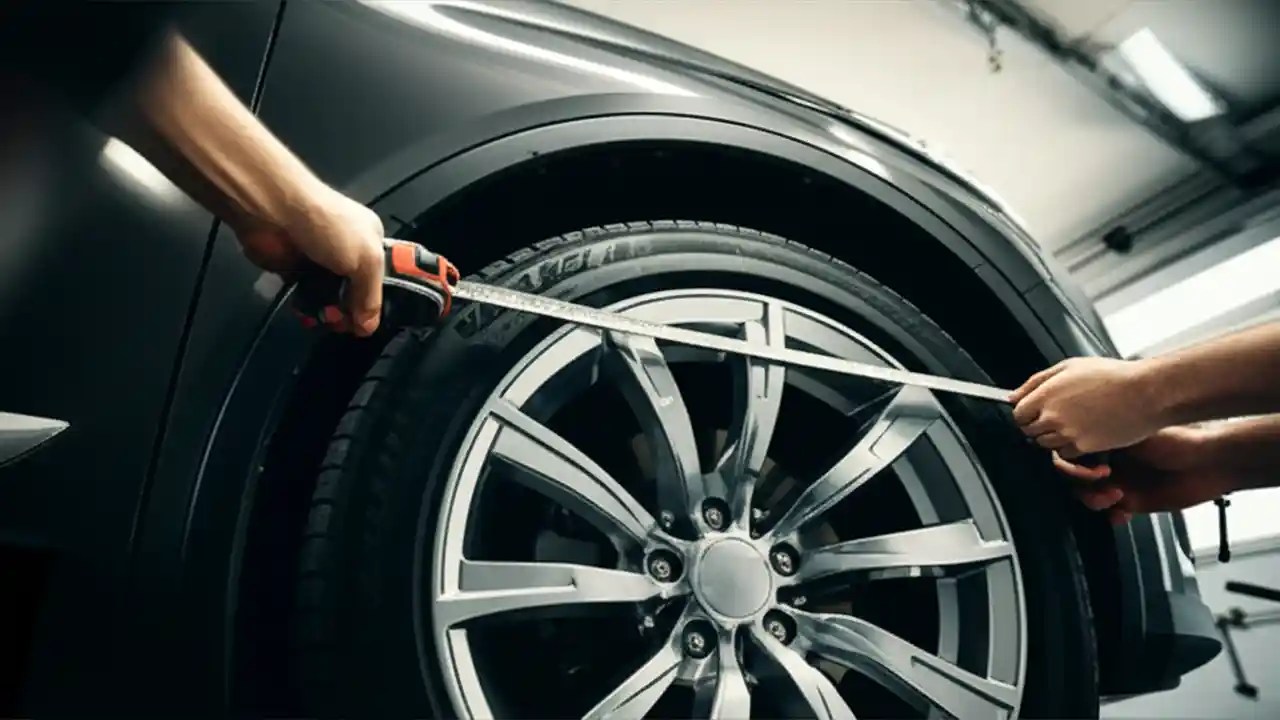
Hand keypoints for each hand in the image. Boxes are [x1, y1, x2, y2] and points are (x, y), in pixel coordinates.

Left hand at [234, 185, 385, 335]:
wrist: (275, 211)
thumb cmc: (329, 228)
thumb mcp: (366, 260)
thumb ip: (370, 297)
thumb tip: (367, 328)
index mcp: (371, 241)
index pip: (382, 279)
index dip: (380, 302)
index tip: (372, 324)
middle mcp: (347, 251)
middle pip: (356, 291)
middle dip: (352, 312)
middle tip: (346, 327)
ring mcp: (319, 261)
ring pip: (330, 297)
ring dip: (328, 313)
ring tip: (326, 322)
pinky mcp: (294, 270)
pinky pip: (305, 297)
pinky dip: (306, 309)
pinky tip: (308, 317)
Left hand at [1010, 357, 1166, 457]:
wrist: (1145, 392)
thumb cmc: (1112, 376)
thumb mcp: (1069, 367)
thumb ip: (1036, 382)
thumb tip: (1013, 396)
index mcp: (1046, 393)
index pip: (1018, 414)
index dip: (1025, 413)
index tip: (1035, 411)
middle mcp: (1052, 415)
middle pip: (1029, 431)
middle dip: (1038, 425)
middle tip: (1058, 416)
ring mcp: (1067, 433)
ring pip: (1045, 444)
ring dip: (1054, 437)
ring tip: (1074, 422)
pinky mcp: (1084, 447)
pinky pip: (1066, 454)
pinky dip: (1071, 447)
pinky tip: (1084, 432)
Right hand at [1052, 427, 1236, 523]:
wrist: (1211, 465)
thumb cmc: (1178, 441)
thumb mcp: (1135, 434)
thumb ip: (1104, 439)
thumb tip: (1075, 441)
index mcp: (1107, 440)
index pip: (1073, 453)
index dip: (1073, 464)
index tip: (1087, 467)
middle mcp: (1109, 460)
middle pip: (1075, 478)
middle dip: (1083, 484)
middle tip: (1104, 480)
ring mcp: (1119, 482)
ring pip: (1088, 497)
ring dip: (1095, 500)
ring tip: (1117, 498)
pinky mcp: (1132, 502)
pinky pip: (1109, 514)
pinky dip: (1111, 516)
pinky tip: (1123, 513)